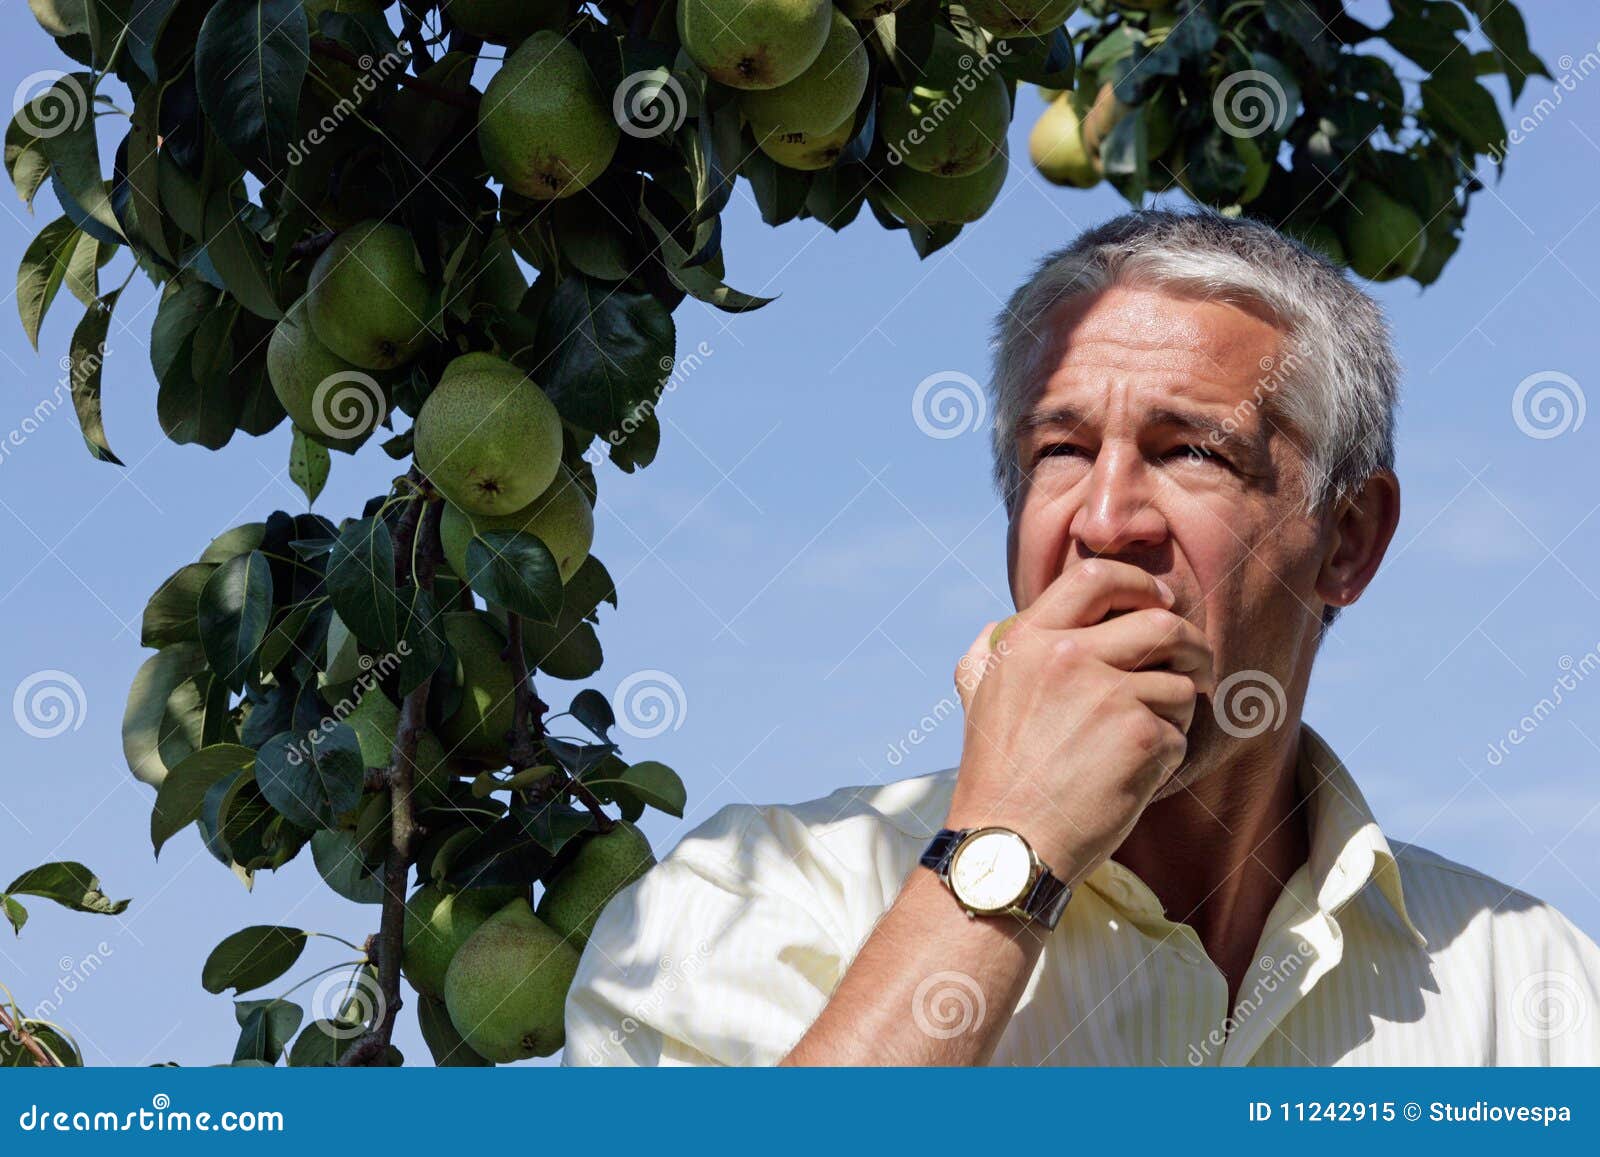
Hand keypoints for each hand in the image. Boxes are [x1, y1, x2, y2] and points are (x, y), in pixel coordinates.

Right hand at [945, 559, 1215, 887]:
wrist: (1010, 845)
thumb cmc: (997, 775)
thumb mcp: (978, 697)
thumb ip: (990, 652)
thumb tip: (999, 624)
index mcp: (1028, 641)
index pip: (1096, 578)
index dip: (1140, 583)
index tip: (1160, 600)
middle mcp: (1068, 656)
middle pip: (1162, 623)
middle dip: (1192, 645)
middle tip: (1196, 668)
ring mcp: (1108, 694)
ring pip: (1181, 682)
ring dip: (1178, 711)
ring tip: (1148, 739)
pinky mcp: (1142, 736)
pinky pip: (1181, 731)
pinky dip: (1168, 755)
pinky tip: (1135, 775)